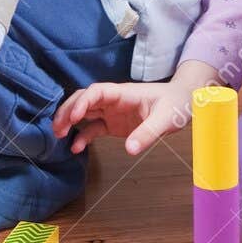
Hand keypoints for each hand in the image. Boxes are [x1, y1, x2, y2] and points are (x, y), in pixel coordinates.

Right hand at [51, 60, 221, 154]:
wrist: (184, 103)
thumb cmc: (176, 104)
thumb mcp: (166, 118)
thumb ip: (148, 133)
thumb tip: (130, 150)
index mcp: (123, 93)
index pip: (96, 92)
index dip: (83, 102)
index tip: (75, 116)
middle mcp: (113, 101)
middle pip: (83, 100)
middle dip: (68, 111)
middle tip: (57, 128)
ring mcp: (112, 112)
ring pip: (84, 113)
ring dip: (70, 122)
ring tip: (58, 136)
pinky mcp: (114, 125)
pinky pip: (94, 129)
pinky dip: (83, 136)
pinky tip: (76, 148)